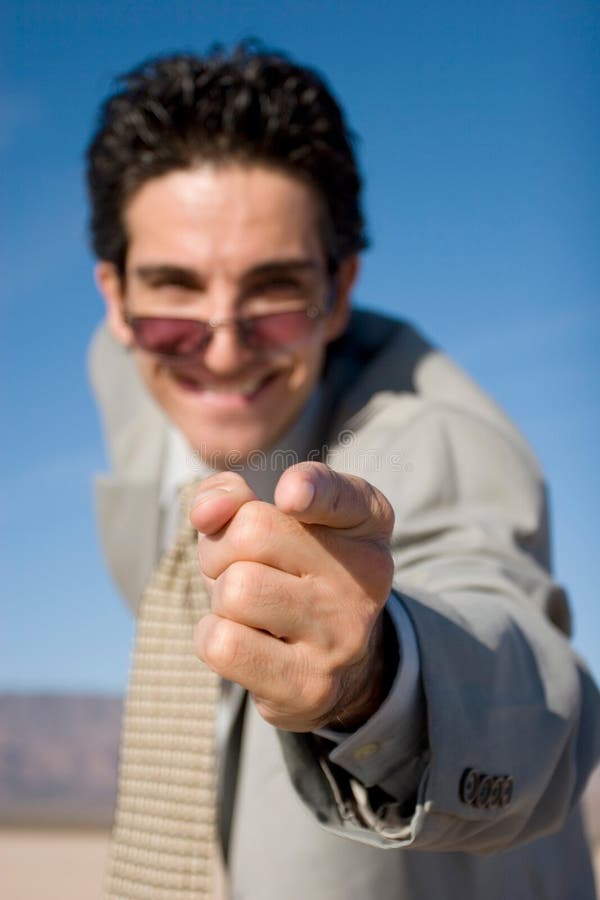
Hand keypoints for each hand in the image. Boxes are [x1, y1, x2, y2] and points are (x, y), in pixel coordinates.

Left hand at [190, 462, 394, 731]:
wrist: (335, 663)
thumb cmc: (289, 572)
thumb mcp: (271, 520)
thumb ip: (231, 494)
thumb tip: (206, 512)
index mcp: (366, 523)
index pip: (340, 495)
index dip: (309, 489)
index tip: (289, 496)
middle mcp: (365, 577)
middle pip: (252, 532)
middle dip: (221, 549)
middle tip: (238, 568)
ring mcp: (342, 636)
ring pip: (236, 590)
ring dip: (219, 596)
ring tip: (245, 607)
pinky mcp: (311, 686)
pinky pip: (223, 644)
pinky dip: (212, 636)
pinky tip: (241, 639)